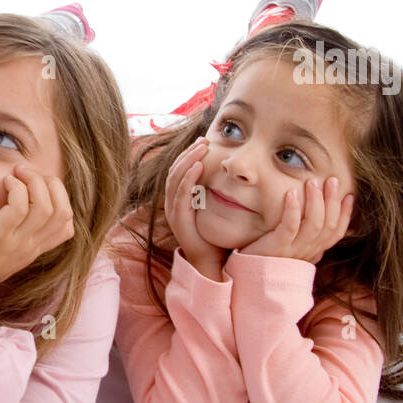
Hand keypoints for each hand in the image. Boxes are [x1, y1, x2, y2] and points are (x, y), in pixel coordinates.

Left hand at [0, 163, 73, 310]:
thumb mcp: (3, 251)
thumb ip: (16, 234)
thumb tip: (19, 207)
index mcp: (33, 249)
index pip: (67, 224)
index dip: (60, 198)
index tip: (38, 186)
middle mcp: (29, 246)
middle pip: (63, 211)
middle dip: (51, 184)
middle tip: (26, 173)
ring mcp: (15, 242)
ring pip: (46, 206)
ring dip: (34, 181)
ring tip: (15, 174)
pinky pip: (19, 206)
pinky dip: (16, 187)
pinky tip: (4, 182)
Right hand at [165, 137, 226, 278]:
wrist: (213, 261)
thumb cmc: (217, 235)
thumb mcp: (215, 207)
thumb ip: (215, 190)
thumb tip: (228, 171)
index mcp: (180, 200)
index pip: (178, 171)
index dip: (188, 155)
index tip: (203, 141)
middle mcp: (173, 205)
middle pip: (174, 171)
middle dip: (188, 153)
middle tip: (203, 140)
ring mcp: (174, 213)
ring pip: (174, 179)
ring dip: (187, 161)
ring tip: (201, 148)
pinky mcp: (180, 220)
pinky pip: (180, 195)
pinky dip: (187, 179)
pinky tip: (198, 167)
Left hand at [239, 177, 353, 263]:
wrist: (244, 274)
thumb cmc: (264, 255)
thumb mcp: (288, 245)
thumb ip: (302, 234)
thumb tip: (317, 215)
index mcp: (312, 252)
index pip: (336, 233)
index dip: (345, 214)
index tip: (349, 195)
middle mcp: (306, 253)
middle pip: (328, 226)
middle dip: (333, 201)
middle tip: (332, 180)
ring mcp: (292, 251)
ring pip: (313, 225)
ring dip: (315, 201)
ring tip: (312, 182)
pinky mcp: (277, 248)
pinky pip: (290, 227)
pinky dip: (293, 209)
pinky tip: (291, 193)